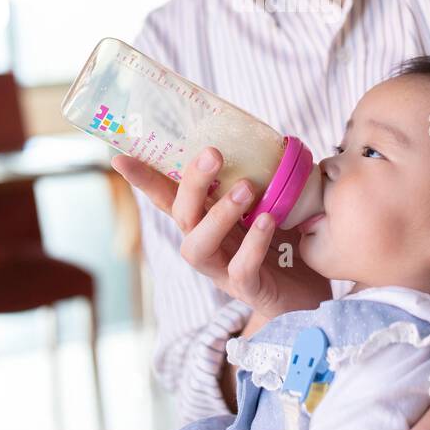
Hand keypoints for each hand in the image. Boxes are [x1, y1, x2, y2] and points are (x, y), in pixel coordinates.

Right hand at [112, 146, 332, 319]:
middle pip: (182, 215)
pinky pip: (241, 269)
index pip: (168, 197)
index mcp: (206, 221)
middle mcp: (207, 245)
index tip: (119, 157)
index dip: (144, 179)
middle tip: (213, 153)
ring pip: (198, 246)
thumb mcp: (269, 203)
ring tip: (246, 188)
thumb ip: (260, 176)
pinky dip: (252, 244)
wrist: (310, 293)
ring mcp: (223, 270)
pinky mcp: (249, 290)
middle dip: (192, 183)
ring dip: (218, 215)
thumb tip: (268, 136)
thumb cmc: (286, 244)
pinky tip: (267, 220)